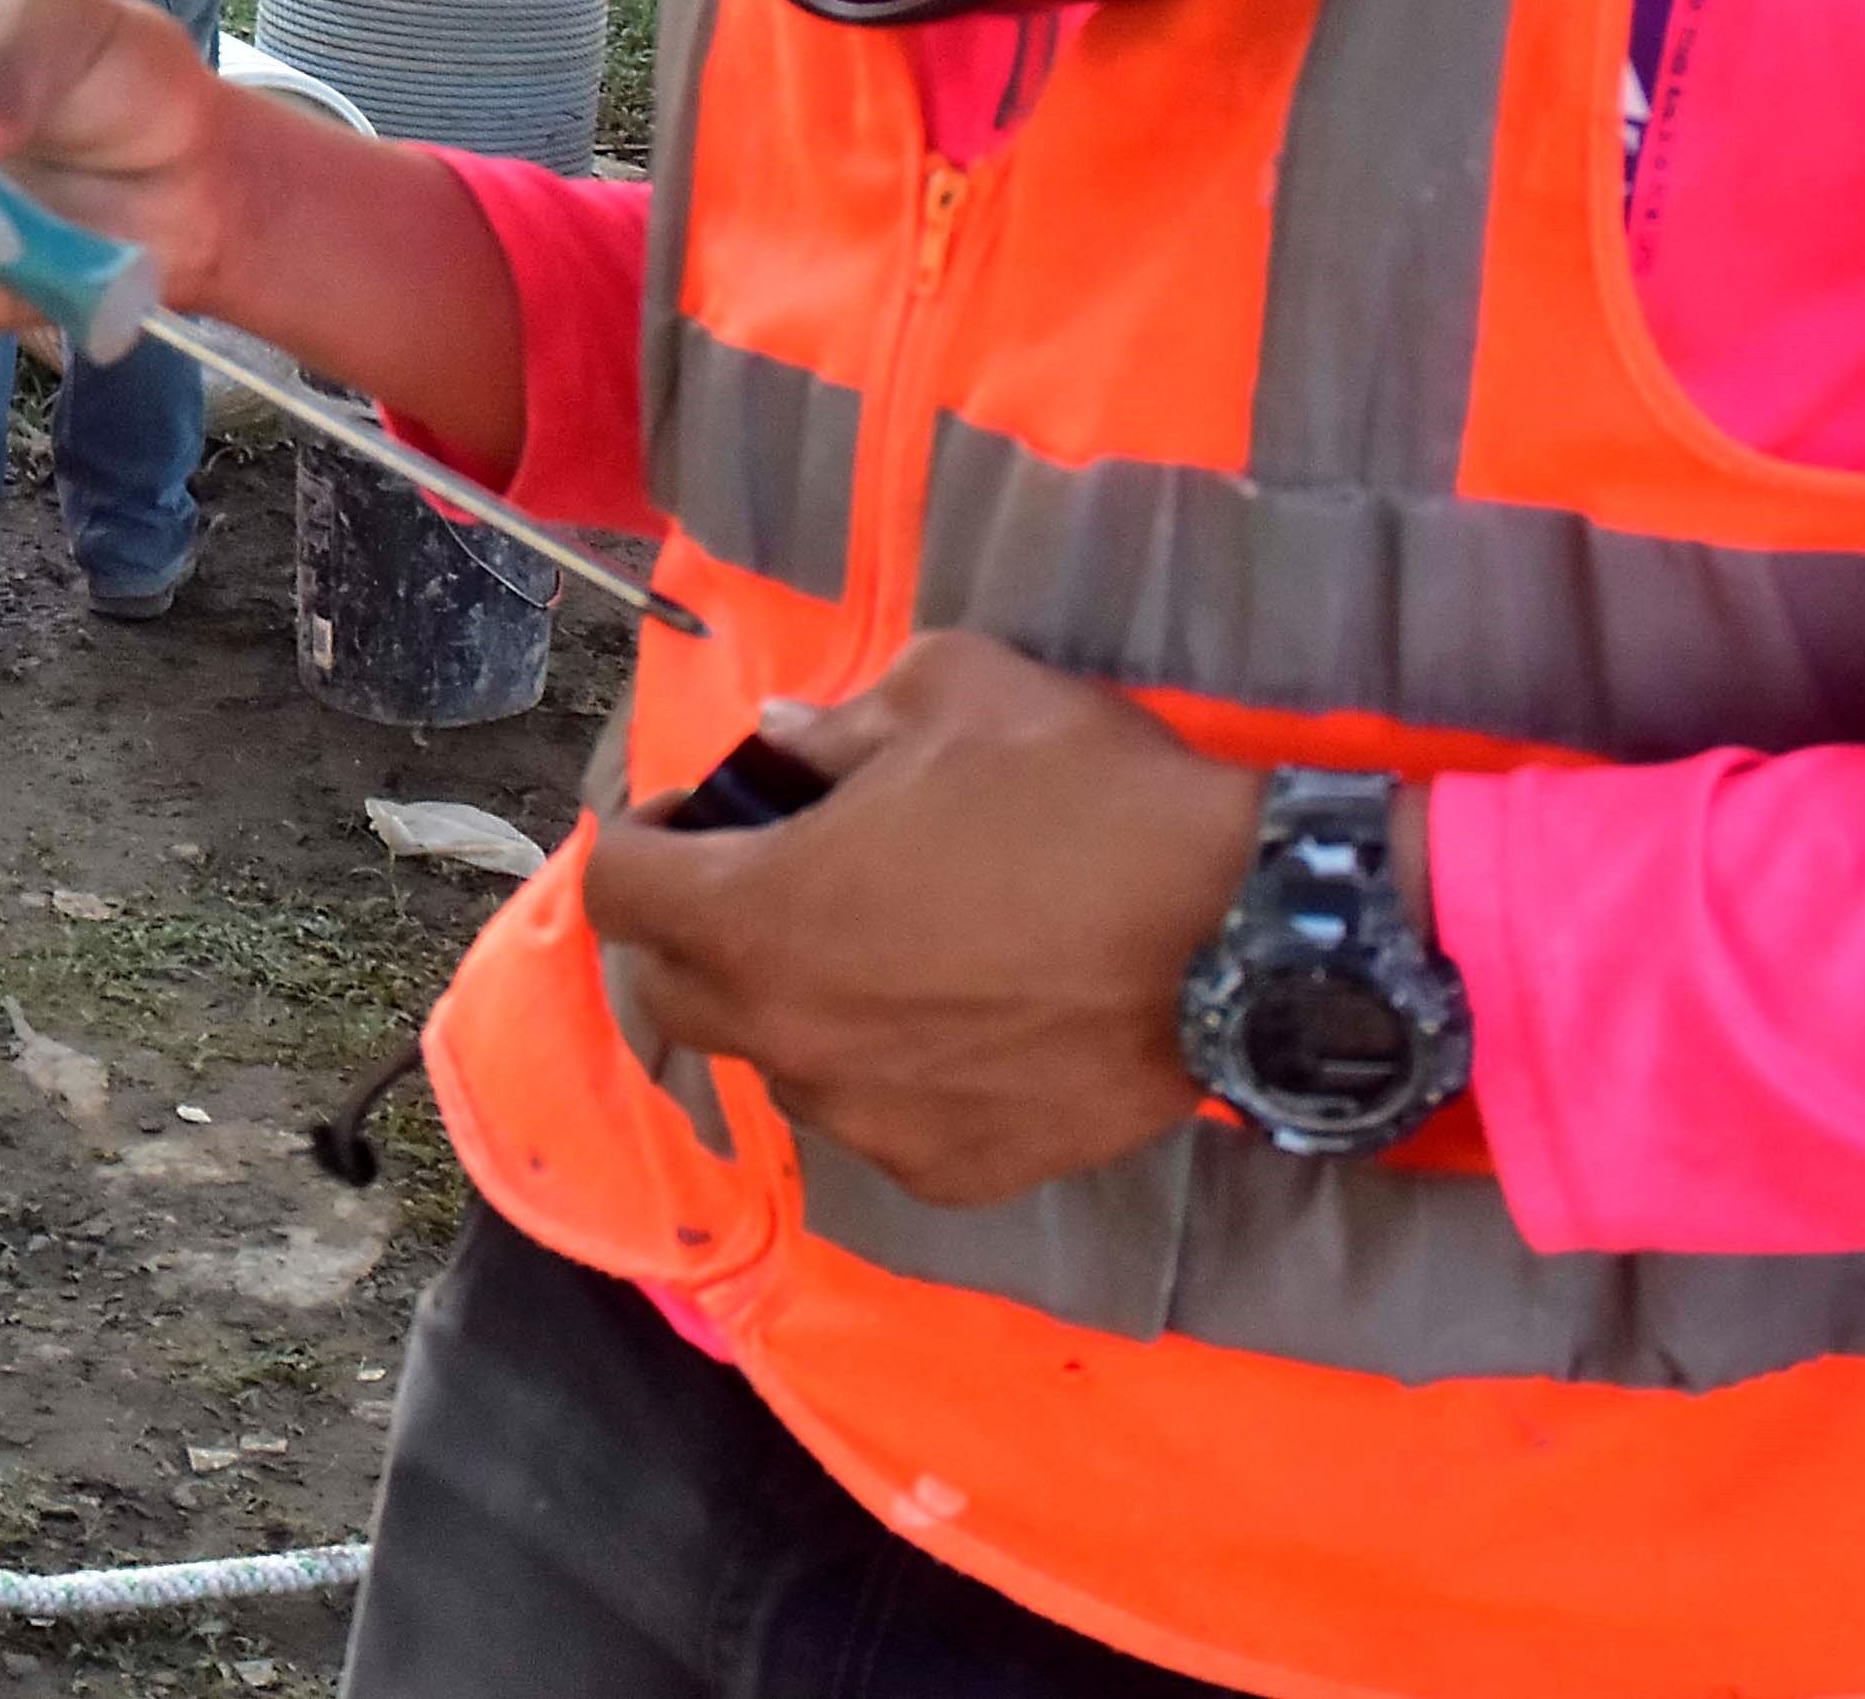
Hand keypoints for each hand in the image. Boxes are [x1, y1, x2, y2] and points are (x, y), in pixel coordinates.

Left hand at [587, 632, 1267, 1207]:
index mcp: (757, 913)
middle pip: (675, 990)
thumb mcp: (953, 693)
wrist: (1247, 941)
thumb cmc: (1084, 797)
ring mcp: (866, 1117)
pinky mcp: (948, 1172)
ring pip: (779, 1061)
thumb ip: (840, 720)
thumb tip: (783, 738)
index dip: (640, 840)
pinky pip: (877, 1118)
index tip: (691, 818)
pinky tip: (959, 1021)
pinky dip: (888, 1072)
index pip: (617, 889)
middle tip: (772, 879)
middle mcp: (788, 1032)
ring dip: (796, 1004)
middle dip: (697, 930)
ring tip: (884, 952)